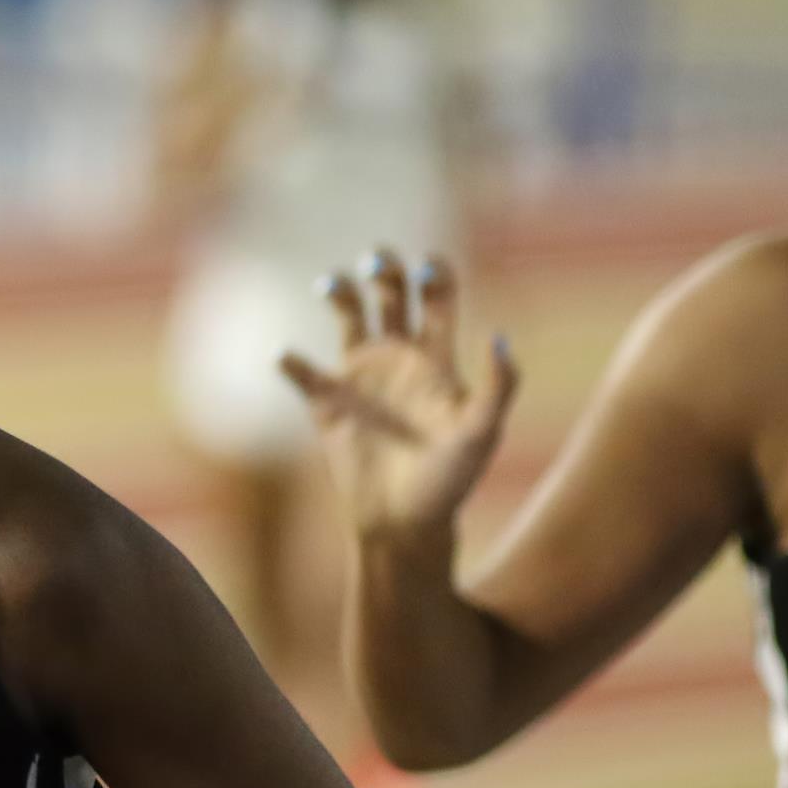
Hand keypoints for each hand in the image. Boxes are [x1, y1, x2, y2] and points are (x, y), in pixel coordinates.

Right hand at [280, 250, 517, 539]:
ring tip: (331, 286)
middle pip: (390, 292)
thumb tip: (499, 336)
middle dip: (383, 268)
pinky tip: (287, 359)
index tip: (425, 269)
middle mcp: (399, 356)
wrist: (406, 523)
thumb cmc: (452, 481)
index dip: (434, 272)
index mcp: (437, 357)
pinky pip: (302, 374)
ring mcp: (361, 377)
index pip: (438, 296)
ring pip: (348, 314)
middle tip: (375, 264)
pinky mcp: (326, 404)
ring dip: (339, 291)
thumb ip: (497, 386)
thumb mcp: (482, 433)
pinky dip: (291, 363)